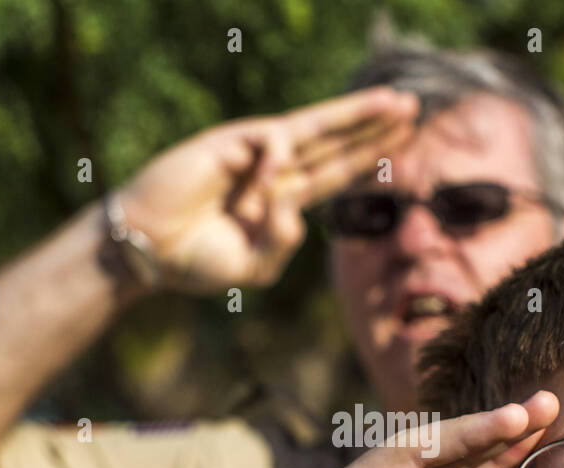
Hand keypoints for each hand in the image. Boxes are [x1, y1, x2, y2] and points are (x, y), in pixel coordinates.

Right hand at [116, 86, 417, 293]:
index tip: (403, 140)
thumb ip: (283, 244)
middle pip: (336, 141)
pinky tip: (259, 191)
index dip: (370, 155)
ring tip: (394, 103)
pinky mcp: (231, 142)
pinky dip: (276, 163)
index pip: (336, 171)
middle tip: (414, 105)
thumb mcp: (253, 268)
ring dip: (357, 112)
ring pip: (316, 126)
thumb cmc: (196, 259)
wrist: (150, 249)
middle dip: (374, 123)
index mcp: (282, 200)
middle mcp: (275, 171)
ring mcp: (254, 154)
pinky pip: (273, 143)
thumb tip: (294, 205)